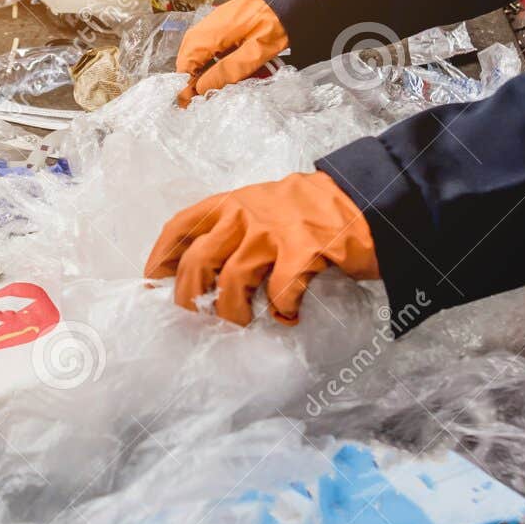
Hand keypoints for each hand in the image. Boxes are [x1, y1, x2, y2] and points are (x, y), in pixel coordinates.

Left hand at [144, 171, 377, 325]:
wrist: (369, 199)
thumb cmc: (316, 211)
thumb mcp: (267, 206)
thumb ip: (237, 228)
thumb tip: (205, 270)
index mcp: (234, 202)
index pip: (182, 226)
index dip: (162, 256)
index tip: (155, 281)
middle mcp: (248, 212)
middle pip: (198, 261)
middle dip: (191, 299)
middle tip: (201, 319)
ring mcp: (275, 230)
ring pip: (232, 282)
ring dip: (235, 313)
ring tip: (248, 324)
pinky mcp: (306, 248)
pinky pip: (280, 291)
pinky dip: (282, 309)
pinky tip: (290, 314)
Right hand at [176, 0, 288, 105]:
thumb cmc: (276, 21)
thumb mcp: (256, 51)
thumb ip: (228, 70)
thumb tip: (202, 88)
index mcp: (207, 35)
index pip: (183, 67)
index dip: (186, 87)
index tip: (195, 104)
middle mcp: (202, 29)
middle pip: (187, 62)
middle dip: (194, 82)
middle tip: (208, 99)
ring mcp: (210, 26)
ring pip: (197, 56)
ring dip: (204, 73)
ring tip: (217, 88)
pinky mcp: (220, 26)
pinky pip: (208, 49)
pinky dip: (212, 63)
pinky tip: (226, 71)